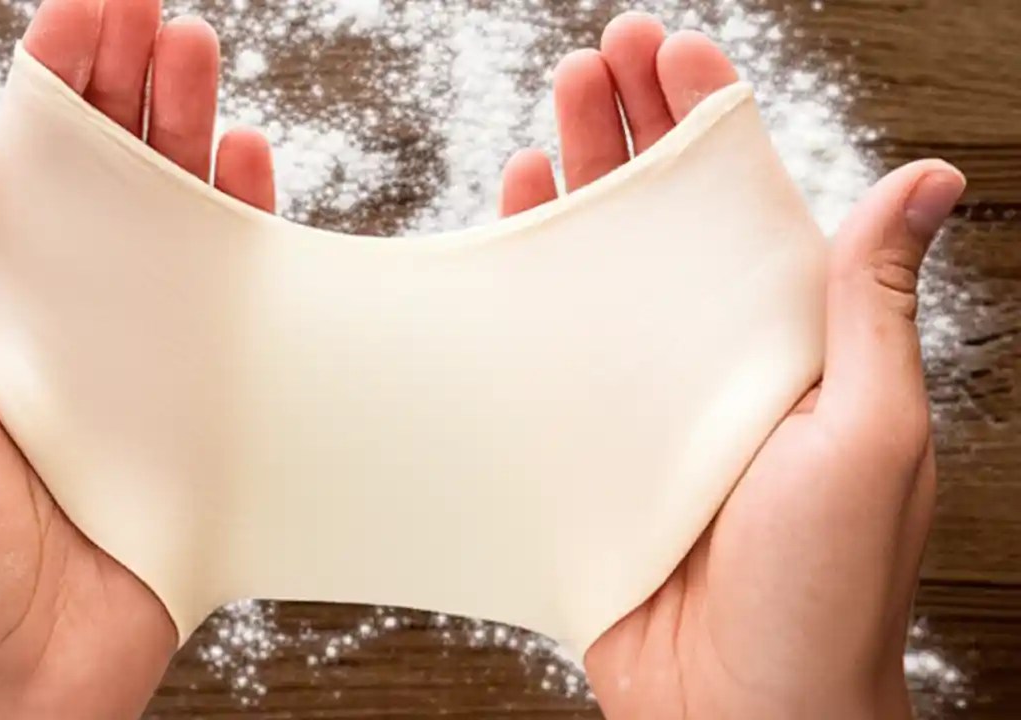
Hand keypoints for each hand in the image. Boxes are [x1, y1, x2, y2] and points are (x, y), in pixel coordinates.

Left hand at [0, 1, 274, 716]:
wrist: (9, 686)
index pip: (30, 171)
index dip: (58, 87)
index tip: (90, 14)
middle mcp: (74, 322)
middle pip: (111, 180)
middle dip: (134, 89)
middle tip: (159, 16)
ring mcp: (144, 363)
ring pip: (176, 225)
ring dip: (190, 139)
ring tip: (201, 64)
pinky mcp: (202, 412)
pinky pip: (231, 309)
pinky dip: (243, 237)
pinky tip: (245, 175)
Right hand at [500, 14, 964, 718]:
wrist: (740, 713)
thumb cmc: (825, 588)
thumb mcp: (869, 433)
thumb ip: (869, 305)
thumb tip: (928, 179)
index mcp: (787, 341)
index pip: (746, 202)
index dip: (709, 120)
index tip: (673, 51)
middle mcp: (711, 356)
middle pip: (664, 217)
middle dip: (631, 127)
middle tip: (600, 53)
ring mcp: (641, 398)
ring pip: (600, 266)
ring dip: (575, 183)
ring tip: (552, 107)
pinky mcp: (584, 446)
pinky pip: (547, 348)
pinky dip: (527, 283)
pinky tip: (514, 225)